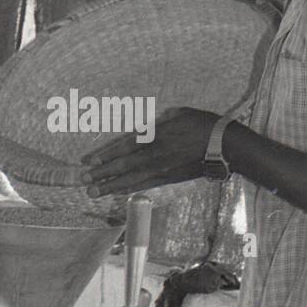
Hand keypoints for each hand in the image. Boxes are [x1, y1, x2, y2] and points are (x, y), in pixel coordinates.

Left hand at [82, 108, 218, 196]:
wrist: (222, 145)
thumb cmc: (200, 123)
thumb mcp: (176, 114)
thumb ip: (155, 122)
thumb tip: (141, 129)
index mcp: (156, 135)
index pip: (124, 147)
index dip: (104, 155)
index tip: (88, 161)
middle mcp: (156, 154)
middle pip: (123, 166)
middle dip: (101, 173)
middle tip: (83, 180)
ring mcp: (162, 169)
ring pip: (131, 179)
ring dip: (111, 186)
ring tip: (93, 192)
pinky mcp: (169, 178)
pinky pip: (145, 185)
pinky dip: (129, 189)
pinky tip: (116, 192)